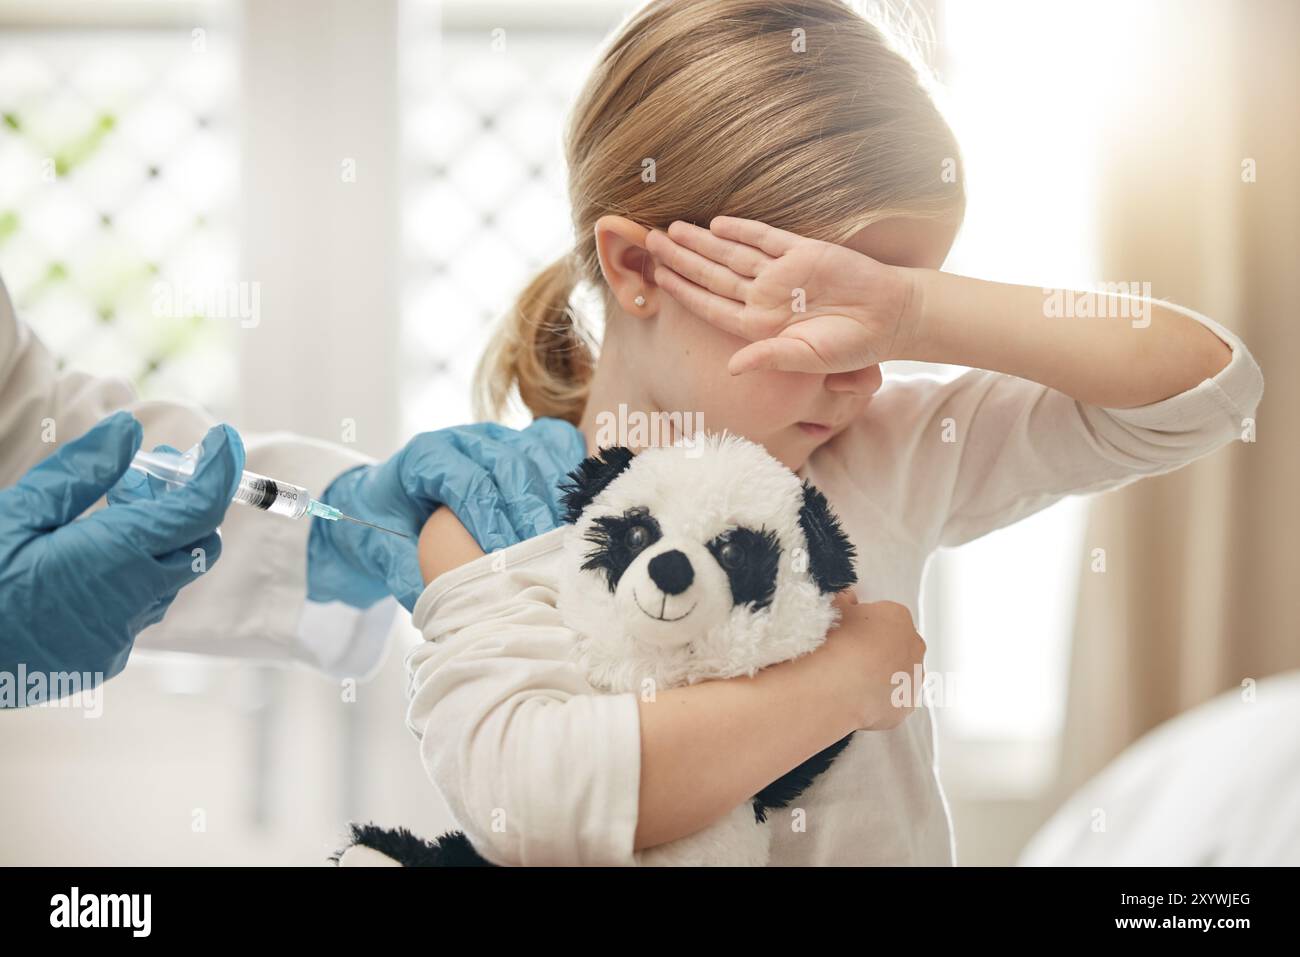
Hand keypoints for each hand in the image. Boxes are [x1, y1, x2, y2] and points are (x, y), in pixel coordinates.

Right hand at [0, 413, 242, 696]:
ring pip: (170, 577)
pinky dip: (132, 574)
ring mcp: (122, 636)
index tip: (221, 440)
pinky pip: (139, 608)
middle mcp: (134, 602)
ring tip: (112, 506)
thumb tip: (128, 430)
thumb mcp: (17, 515)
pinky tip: (88, 557)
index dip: (217, 472)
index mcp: (116, 559)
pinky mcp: (106, 659)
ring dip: (157, 539)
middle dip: (185, 502)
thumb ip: (80, 474)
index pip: (198, 510)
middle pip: (198, 543)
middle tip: (151, 472)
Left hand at [307, 418, 587, 610]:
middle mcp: (464, 438)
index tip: (503, 554)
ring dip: (554, 496)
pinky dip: (571, 471)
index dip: (489, 517)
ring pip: (536, 452)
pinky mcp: (522, 442)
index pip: (467, 480)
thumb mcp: (383, 550)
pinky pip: (555, 445)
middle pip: (508, 463)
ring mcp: (497, 436)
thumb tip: (445, 601)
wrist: (389, 500)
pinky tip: (580, 508)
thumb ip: (407, 573)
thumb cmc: (386, 525)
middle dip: (529, 511)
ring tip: (564, 539)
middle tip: (541, 553)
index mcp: (425, 455)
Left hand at [646, 217, 920, 379]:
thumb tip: (732, 368)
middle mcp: (765, 297)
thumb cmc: (851, 345)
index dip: (683, 292)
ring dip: (701, 242)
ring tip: (671, 229)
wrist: (890, 317)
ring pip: (732, 254)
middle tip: (649, 242)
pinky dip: (742, 230)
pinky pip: (766, 238)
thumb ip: (769, 358)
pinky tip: (716, 223)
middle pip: (713, 275)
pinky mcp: (803, 252)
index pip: (711, 306)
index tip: (657, 279)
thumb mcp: (808, 358)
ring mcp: (782, 273)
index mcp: (760, 325)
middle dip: (681, 259)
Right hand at [820, 591, 925, 730]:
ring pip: (900, 673)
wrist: (835, 686)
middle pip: (898, 644)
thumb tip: (848, 601)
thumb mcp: (833, 609)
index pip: (886, 616)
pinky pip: (893, 700)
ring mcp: (913, 678)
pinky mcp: (904, 705)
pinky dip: (880, 700)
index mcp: (897, 617)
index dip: (866, 624)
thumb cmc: (835, 644)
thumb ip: (844, 600)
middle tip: (852, 655)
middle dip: (880, 648)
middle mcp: (914, 646)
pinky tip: (857, 699)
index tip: (850, 632)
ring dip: (883, 675)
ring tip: (852, 680)